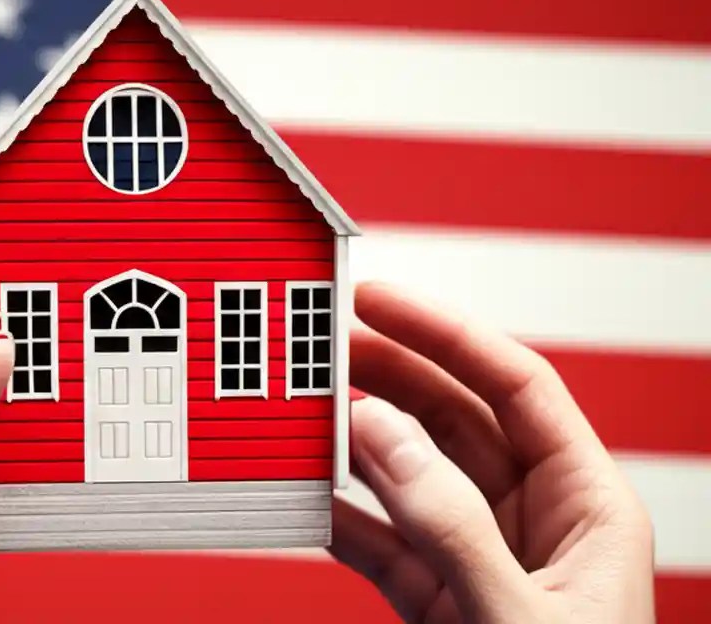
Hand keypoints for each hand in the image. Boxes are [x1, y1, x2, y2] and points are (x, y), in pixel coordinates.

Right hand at [330, 283, 654, 622]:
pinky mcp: (437, 604)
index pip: (517, 388)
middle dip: (389, 378)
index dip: (447, 335)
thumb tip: (381, 433)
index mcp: (589, 510)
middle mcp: (533, 526)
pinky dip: (339, 518)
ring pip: (408, 478)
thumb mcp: (523, 614)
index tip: (381, 303)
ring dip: (355, 447)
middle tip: (328, 350)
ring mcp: (479, 563)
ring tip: (306, 417)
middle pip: (453, 421)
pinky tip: (307, 493)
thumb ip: (451, 526)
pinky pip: (379, 543)